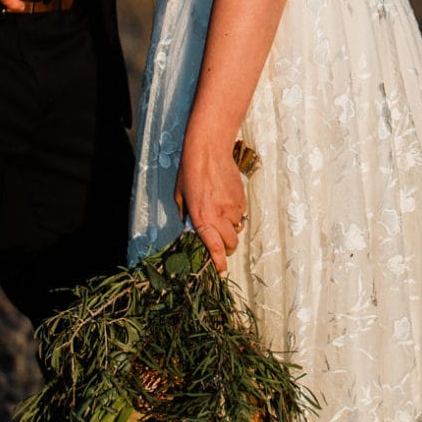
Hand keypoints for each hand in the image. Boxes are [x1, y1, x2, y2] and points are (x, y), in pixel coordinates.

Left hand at [175, 131, 246, 273]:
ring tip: (221, 217)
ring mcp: (233, 207)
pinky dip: (235, 214)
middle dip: (227, 249)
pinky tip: (226, 202)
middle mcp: (219, 215)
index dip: (219, 263)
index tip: (220, 271)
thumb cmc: (190, 171)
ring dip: (231, 229)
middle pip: (231, 244)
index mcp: (202, 218)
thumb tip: (188, 224)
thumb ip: (185, 213)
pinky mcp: (241, 198)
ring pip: (237, 228)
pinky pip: (241, 213)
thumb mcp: (180, 195)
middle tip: (222, 246)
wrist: (209, 150)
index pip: (215, 248)